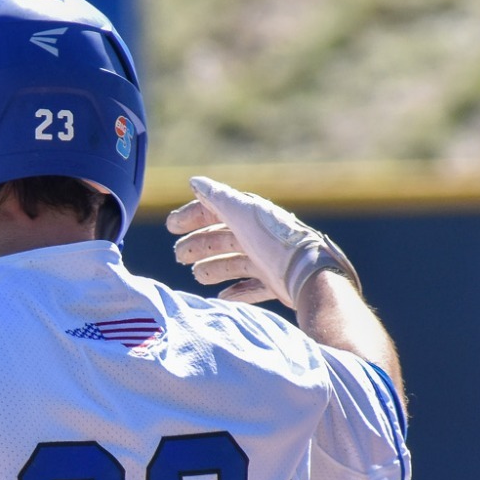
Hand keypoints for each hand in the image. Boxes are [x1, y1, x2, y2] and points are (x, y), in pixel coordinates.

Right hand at [169, 175, 360, 308]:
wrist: (307, 274)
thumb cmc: (273, 241)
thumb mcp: (242, 214)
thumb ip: (217, 198)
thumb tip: (194, 182)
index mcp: (250, 217)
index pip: (216, 212)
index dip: (192, 216)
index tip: (171, 227)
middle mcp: (258, 237)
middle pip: (222, 239)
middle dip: (199, 245)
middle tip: (178, 255)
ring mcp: (268, 261)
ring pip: (235, 263)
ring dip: (214, 268)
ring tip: (197, 275)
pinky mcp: (277, 283)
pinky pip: (253, 287)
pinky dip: (238, 292)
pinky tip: (223, 296)